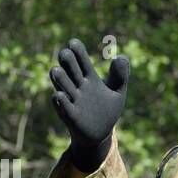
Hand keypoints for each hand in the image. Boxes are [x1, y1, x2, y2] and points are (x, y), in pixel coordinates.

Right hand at [49, 37, 129, 173]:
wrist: (101, 134)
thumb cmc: (106, 110)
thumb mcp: (118, 93)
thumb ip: (121, 76)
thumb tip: (121, 57)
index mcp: (89, 77)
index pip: (80, 58)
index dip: (76, 50)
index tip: (73, 43)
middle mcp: (78, 85)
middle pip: (68, 67)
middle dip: (66, 59)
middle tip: (66, 54)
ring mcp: (72, 99)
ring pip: (61, 83)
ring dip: (59, 77)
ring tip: (57, 71)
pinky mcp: (70, 116)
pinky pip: (61, 105)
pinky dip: (60, 100)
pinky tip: (59, 95)